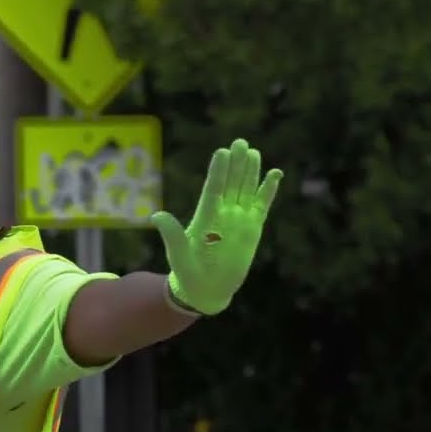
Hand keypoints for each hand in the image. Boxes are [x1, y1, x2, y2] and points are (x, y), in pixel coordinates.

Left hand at [150, 138, 282, 315]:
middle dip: (236, 164)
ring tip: (253, 151)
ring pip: (246, 190)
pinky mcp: (252, 229)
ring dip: (250, 171)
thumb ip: (172, 235)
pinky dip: (268, 190)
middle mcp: (222, 213)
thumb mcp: (178, 255)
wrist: (206, 289)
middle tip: (240, 142)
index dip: (218, 172)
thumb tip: (156, 216)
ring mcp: (238, 219)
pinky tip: (274, 174)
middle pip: (231, 183)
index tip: (222, 153)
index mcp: (205, 217)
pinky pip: (262, 205)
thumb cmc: (188, 273)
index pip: (214, 189)